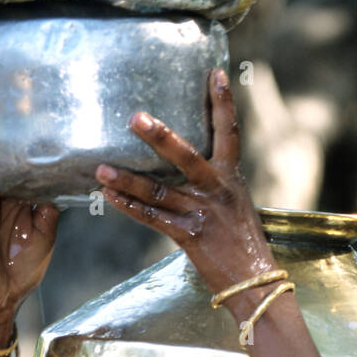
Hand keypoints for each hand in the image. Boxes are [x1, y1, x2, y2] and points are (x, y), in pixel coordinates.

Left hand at [94, 70, 278, 318]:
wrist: (256, 283)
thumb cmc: (244, 247)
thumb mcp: (237, 207)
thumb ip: (214, 186)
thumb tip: (186, 171)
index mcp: (232, 179)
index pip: (229, 133)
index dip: (223, 102)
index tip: (215, 73)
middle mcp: (218, 191)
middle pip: (187, 156)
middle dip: (160, 137)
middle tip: (135, 118)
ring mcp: (203, 213)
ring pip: (160, 191)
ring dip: (128, 180)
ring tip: (101, 168)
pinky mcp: (190, 237)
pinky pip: (153, 219)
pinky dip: (129, 208)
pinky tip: (110, 196)